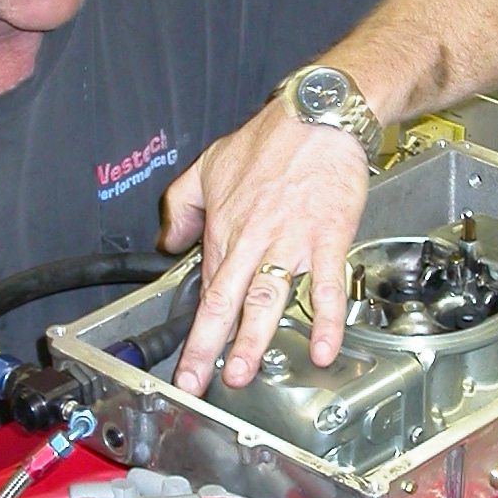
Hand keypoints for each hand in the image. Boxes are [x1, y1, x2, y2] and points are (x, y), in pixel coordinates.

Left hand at [162, 101, 367, 395]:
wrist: (318, 116)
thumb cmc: (270, 140)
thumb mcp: (209, 164)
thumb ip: (183, 204)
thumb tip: (168, 239)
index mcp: (225, 228)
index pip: (205, 288)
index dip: (193, 328)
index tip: (185, 361)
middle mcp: (252, 240)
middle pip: (225, 301)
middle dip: (207, 346)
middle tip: (196, 382)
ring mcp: (291, 241)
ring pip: (265, 298)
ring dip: (252, 340)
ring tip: (241, 373)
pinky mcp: (328, 238)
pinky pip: (326, 285)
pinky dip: (325, 319)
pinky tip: (322, 349)